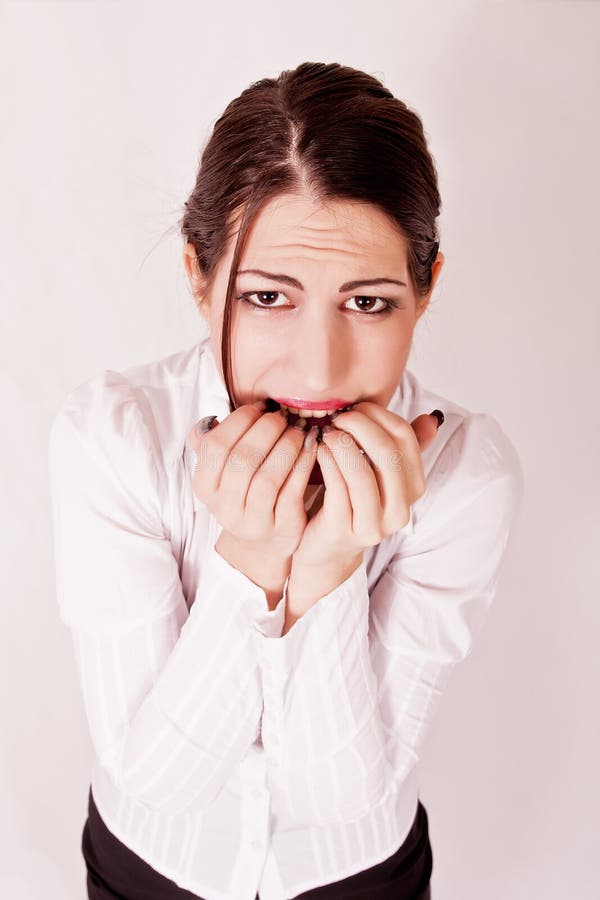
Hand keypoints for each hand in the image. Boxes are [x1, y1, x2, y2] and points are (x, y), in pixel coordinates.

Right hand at [187, 402, 318, 560]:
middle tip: (283, 417)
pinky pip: (293, 490)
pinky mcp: (282, 527)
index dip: (239, 420)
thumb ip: (214, 444)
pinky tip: (312, 447)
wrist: (265, 540)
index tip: (260, 408)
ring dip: (287, 446)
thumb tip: (213, 419)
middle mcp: (224, 507)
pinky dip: (304, 464)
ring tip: (299, 430)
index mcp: (204, 486)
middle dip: (266, 430)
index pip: (215, 445)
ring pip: (268, 477)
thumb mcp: (223, 471)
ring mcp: (252, 521)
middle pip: (242, 460)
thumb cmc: (246, 492)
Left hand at [290, 403, 441, 569]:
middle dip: (359, 426)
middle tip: (338, 417)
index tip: (357, 407)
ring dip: (341, 443)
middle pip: (387, 453)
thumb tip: (432, 418)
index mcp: (414, 488)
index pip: (406, 438)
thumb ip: (404, 447)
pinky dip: (327, 461)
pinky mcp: (345, 531)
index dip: (380, 415)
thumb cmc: (351, 501)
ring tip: (326, 432)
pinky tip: (318, 449)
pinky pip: (337, 488)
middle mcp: (400, 509)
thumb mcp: (380, 474)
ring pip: (361, 472)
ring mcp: (374, 524)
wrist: (326, 549)